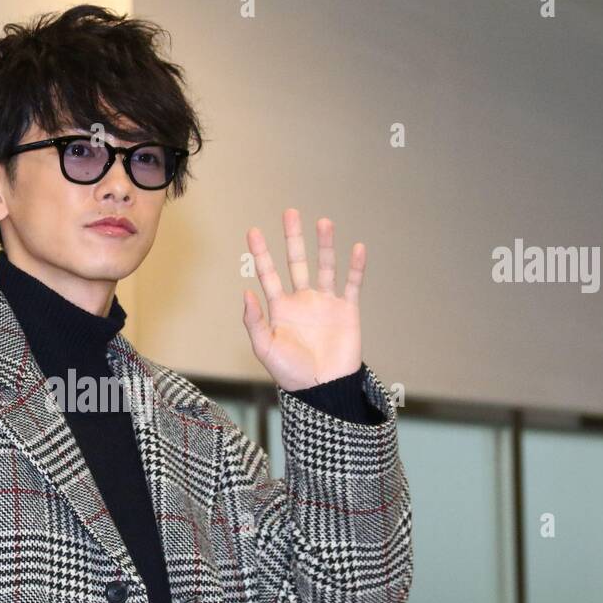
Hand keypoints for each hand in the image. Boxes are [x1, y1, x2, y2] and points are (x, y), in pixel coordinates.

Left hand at [242, 209, 365, 391]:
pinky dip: (355, 267)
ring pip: (325, 267)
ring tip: (322, 222)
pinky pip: (352, 284)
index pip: (268, 274)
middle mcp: (303, 300)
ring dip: (324, 245)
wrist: (323, 389)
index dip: (261, 253)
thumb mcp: (266, 348)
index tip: (254, 231)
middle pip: (297, 262)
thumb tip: (246, 292)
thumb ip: (255, 321)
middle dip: (293, 238)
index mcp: (280, 308)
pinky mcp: (347, 310)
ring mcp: (326, 303)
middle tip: (290, 213)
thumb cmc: (291, 373)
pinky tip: (356, 248)